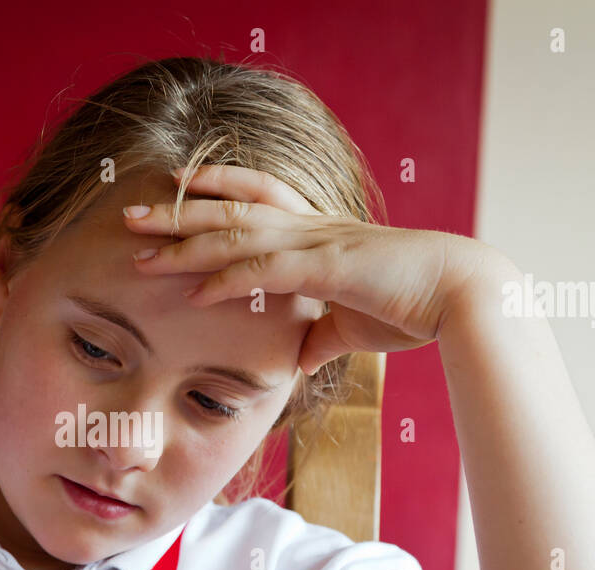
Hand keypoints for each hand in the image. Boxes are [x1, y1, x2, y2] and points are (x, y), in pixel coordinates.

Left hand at [124, 164, 513, 373]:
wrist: (464, 296)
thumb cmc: (415, 304)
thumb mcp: (354, 323)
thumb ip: (319, 335)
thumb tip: (297, 358)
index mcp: (318, 231)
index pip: (255, 195)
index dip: (213, 186)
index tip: (174, 186)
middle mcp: (311, 227)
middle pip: (230, 208)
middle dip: (177, 210)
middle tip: (130, 213)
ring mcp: (317, 243)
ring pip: (236, 233)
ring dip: (185, 241)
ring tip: (141, 249)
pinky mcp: (326, 269)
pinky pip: (262, 270)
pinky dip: (223, 279)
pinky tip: (191, 290)